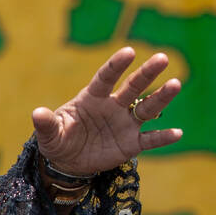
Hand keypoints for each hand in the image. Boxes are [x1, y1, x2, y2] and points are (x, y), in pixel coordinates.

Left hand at [32, 46, 183, 175]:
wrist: (68, 163)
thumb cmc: (59, 140)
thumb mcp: (49, 134)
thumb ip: (46, 124)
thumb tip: (37, 113)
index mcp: (92, 98)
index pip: (106, 78)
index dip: (116, 66)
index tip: (129, 52)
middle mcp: (113, 106)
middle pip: (132, 86)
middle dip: (147, 73)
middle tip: (162, 58)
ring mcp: (124, 124)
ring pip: (146, 108)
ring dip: (161, 97)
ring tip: (176, 84)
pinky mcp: (131, 144)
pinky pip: (150, 139)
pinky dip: (163, 137)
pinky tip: (178, 133)